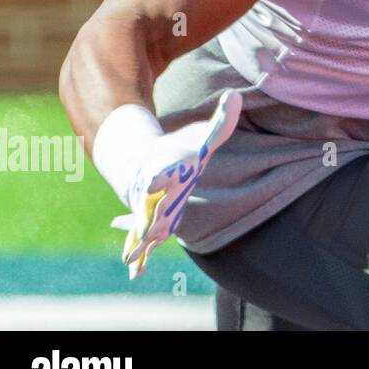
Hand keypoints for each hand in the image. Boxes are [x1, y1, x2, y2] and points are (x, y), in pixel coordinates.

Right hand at [110, 90, 241, 278]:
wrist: (148, 162)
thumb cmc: (181, 150)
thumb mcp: (203, 136)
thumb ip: (223, 120)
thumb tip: (236, 96)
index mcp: (166, 170)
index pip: (162, 173)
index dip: (158, 177)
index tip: (152, 182)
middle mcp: (153, 192)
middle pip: (150, 206)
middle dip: (147, 216)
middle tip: (145, 227)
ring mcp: (148, 209)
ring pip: (141, 228)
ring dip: (139, 241)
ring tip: (131, 258)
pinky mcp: (148, 222)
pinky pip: (140, 241)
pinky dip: (138, 257)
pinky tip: (135, 273)